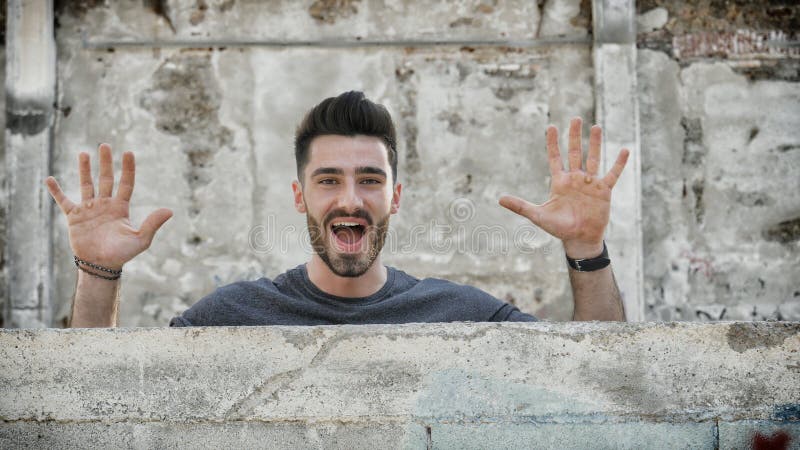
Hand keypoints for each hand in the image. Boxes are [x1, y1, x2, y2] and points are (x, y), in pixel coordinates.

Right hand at [45, 143, 172, 269]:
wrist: (101, 266)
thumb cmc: (122, 254)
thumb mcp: (141, 239)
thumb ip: (152, 224)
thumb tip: (170, 210)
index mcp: (121, 207)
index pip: (126, 183)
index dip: (127, 168)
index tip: (128, 152)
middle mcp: (105, 204)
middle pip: (106, 179)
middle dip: (106, 162)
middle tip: (105, 145)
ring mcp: (89, 209)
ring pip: (86, 184)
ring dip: (84, 169)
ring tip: (83, 153)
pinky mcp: (74, 217)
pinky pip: (64, 201)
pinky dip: (56, 191)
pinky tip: (49, 179)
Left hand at [499, 118, 628, 258]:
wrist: (579, 239)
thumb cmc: (558, 227)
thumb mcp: (538, 215)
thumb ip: (520, 206)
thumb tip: (499, 199)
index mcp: (559, 181)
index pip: (555, 157)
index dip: (553, 143)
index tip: (551, 127)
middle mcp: (575, 178)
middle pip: (575, 152)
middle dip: (574, 136)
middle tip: (575, 118)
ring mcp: (590, 183)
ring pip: (593, 158)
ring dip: (595, 143)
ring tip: (596, 127)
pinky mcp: (603, 191)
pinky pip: (612, 174)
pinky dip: (618, 164)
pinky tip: (624, 150)